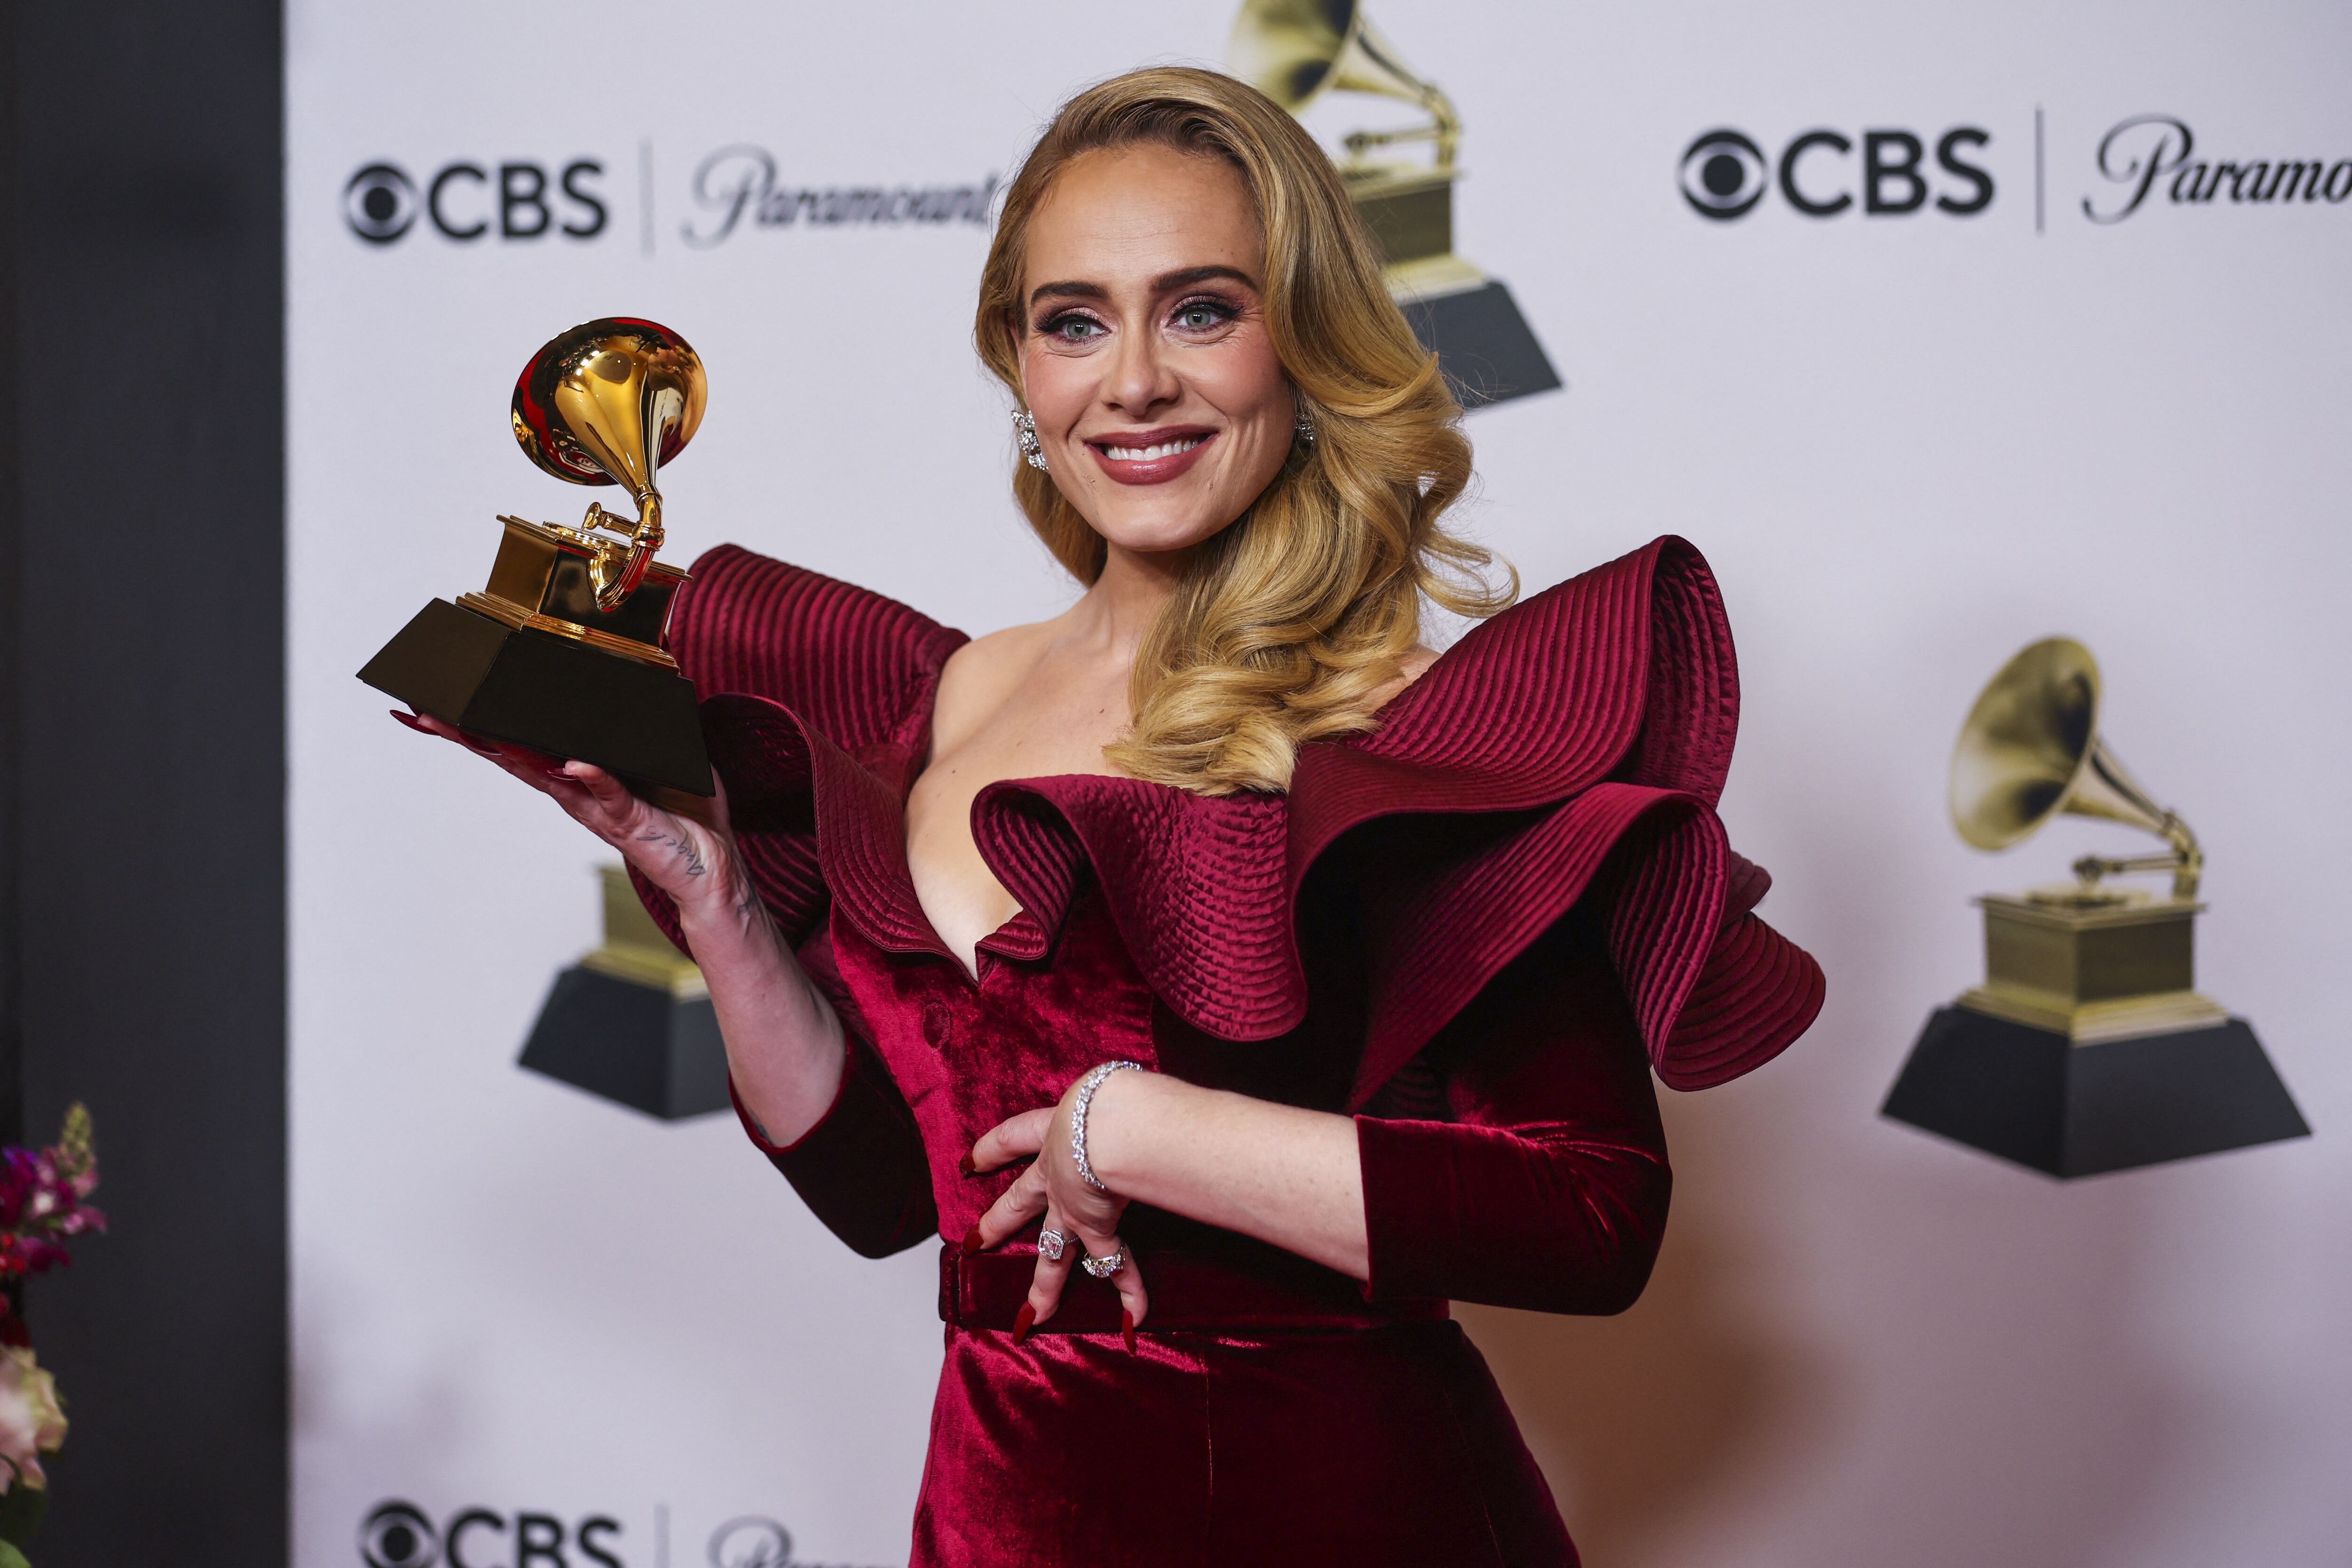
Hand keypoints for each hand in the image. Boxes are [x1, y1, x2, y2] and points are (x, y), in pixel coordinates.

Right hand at [388, 709, 740, 915]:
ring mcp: (597, 805)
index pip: (522, 743)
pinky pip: (608, 793)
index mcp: (578, 770)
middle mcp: (576, 789)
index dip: (483, 724)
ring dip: (508, 752)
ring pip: (544, 774)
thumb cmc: (684, 808)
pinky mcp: (628, 819)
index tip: (443, 704)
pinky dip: (593, 776)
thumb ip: (637, 723)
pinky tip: (574, 761)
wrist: (712, 863)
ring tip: (471, 728)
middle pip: (512, 757)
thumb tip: (627, 678)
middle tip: (425, 712)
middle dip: (468, 735)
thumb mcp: (659, 751)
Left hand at [966, 1069, 1149, 1343]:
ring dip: (1045, 1288)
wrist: (1113, 1129)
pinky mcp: (1099, 1228)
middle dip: (997, 1224)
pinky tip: (1132, 1322)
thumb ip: (1109, 1099)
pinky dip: (1130, 1295)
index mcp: (1053, 1131)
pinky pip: (1115, 1268)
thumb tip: (1131, 1096)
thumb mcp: (1100, 1092)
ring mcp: (1073, 1208)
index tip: (967, 1164)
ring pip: (1054, 1255)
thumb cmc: (1108, 1101)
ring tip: (1032, 1316)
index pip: (1012, 1138)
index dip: (990, 1150)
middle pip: (1018, 1204)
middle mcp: (1055, 1175)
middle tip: (976, 1243)